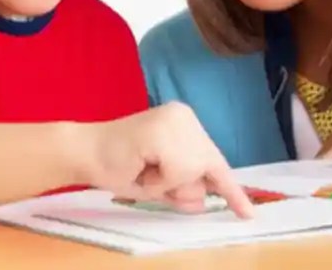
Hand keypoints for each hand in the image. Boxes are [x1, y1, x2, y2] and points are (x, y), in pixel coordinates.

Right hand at [83, 103, 253, 217]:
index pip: (214, 162)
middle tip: (147, 175)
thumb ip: (184, 192)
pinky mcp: (164, 128)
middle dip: (180, 186)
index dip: (232, 191)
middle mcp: (186, 117)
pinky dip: (159, 180)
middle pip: (207, 170)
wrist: (83, 153)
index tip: (248, 213)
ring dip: (167, 183)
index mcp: (187, 126)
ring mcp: (177, 119)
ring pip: (194, 171)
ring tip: (142, 169)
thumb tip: (204, 200)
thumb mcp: (160, 185)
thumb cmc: (119, 168)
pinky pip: (177, 170)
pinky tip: (140, 165)